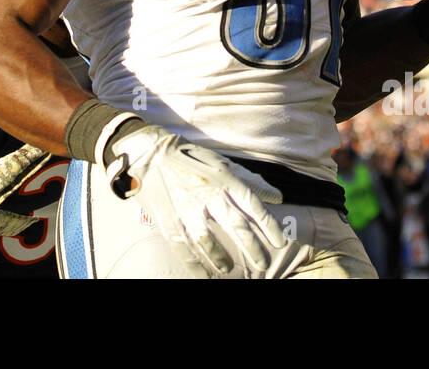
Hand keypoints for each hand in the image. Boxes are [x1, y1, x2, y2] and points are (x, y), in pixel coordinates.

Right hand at [105, 124, 285, 276]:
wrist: (149, 153)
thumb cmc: (190, 157)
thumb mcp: (222, 163)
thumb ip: (251, 181)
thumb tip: (277, 197)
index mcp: (224, 178)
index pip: (252, 205)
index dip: (268, 225)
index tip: (279, 242)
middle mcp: (208, 194)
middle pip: (236, 226)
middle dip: (253, 248)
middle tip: (263, 264)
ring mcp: (187, 208)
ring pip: (209, 240)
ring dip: (222, 258)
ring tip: (229, 268)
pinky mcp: (168, 219)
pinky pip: (184, 248)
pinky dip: (195, 265)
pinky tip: (204, 275)